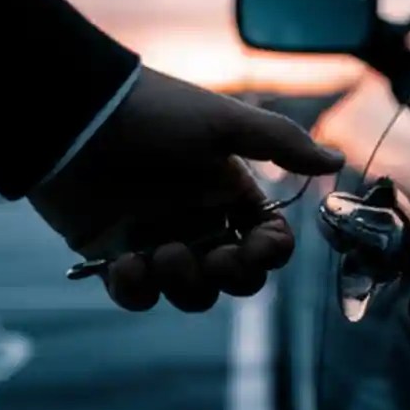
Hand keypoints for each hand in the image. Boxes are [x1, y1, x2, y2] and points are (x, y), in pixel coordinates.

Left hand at [28, 68, 343, 311]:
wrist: (73, 118)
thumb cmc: (150, 113)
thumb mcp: (222, 123)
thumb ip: (282, 144)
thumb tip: (336, 161)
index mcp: (228, 190)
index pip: (266, 240)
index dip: (268, 253)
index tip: (255, 247)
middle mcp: (197, 220)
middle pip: (234, 278)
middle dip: (231, 276)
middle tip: (211, 257)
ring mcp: (155, 239)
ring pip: (190, 294)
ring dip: (184, 284)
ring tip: (161, 253)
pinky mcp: (113, 256)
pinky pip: (137, 296)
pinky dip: (136, 290)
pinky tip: (126, 264)